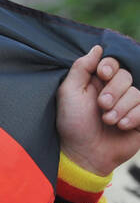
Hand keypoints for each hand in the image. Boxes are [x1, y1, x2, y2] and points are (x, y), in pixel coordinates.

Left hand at [57, 46, 139, 176]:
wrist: (84, 155)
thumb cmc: (72, 124)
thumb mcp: (69, 93)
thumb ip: (81, 68)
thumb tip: (97, 48)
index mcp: (97, 83)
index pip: (113, 63)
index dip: (110, 67)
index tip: (101, 74)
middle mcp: (115, 91)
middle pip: (126, 76)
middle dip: (113, 91)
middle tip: (101, 106)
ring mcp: (129, 105)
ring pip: (137, 93)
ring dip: (121, 107)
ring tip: (108, 120)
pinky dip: (133, 117)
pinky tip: (121, 126)